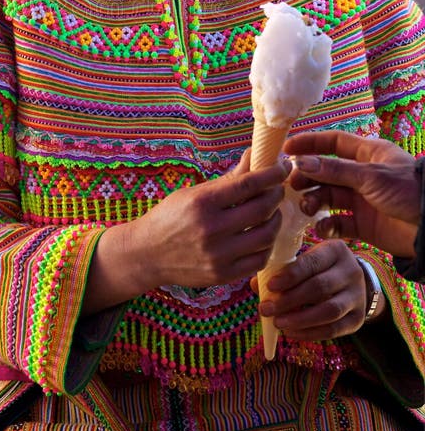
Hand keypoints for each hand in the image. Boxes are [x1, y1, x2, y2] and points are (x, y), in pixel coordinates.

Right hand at [82, 155, 290, 314]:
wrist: (146, 254)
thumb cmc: (170, 217)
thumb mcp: (194, 193)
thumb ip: (228, 179)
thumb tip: (254, 155)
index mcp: (202, 202)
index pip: (248, 184)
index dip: (272, 174)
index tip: (283, 166)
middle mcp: (211, 229)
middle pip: (262, 209)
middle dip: (277, 194)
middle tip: (279, 188)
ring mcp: (218, 255)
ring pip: (266, 236)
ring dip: (275, 220)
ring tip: (272, 211)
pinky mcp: (223, 275)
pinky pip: (259, 260)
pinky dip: (266, 245)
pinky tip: (263, 235)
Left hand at [256, 240, 375, 340]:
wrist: (354, 283)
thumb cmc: (320, 268)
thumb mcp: (306, 261)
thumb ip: (282, 270)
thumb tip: (257, 285)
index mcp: (335, 250)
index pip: (312, 262)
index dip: (290, 275)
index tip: (269, 286)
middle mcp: (351, 271)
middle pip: (319, 287)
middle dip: (289, 300)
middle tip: (266, 309)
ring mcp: (357, 296)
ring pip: (329, 311)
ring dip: (300, 319)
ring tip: (278, 323)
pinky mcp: (358, 319)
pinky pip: (334, 330)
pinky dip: (310, 333)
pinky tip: (291, 332)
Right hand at [285, 131, 419, 256]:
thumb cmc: (408, 191)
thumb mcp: (370, 176)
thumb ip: (334, 171)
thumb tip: (302, 163)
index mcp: (368, 154)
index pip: (333, 143)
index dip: (310, 144)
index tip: (287, 150)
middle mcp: (362, 175)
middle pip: (326, 172)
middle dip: (308, 177)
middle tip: (293, 186)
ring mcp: (361, 200)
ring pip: (328, 197)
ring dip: (314, 201)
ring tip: (307, 208)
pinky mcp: (363, 225)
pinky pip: (338, 223)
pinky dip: (327, 225)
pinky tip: (322, 227)